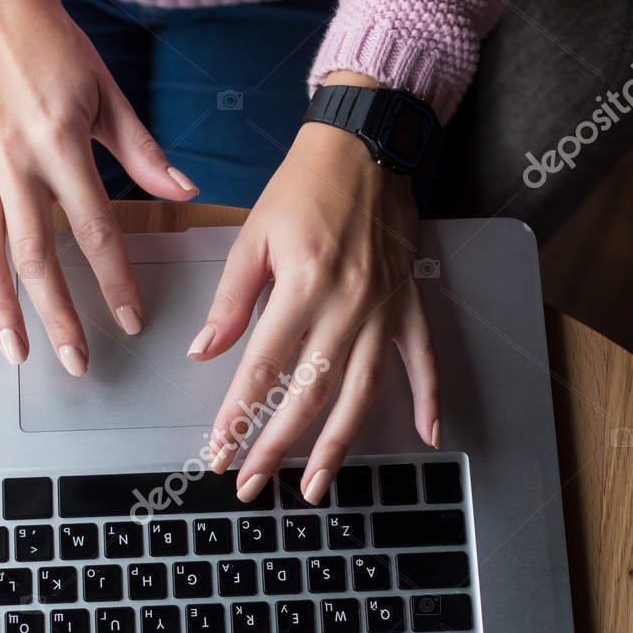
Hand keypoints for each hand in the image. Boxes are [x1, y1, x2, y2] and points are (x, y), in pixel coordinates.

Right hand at [0, 0, 198, 373]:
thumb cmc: (54, 50)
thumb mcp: (107, 94)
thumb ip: (142, 152)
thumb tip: (184, 193)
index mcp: (59, 143)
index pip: (94, 229)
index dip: (114, 280)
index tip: (130, 320)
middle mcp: (12, 162)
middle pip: (37, 255)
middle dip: (59, 316)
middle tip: (77, 361)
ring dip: (1, 308)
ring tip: (18, 352)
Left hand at [192, 73, 437, 503]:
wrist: (366, 145)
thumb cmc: (303, 188)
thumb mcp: (253, 236)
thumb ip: (230, 300)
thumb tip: (204, 353)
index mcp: (301, 286)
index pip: (263, 368)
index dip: (238, 416)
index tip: (218, 452)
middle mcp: (346, 306)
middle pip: (310, 395)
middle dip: (278, 448)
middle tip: (252, 486)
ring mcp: (384, 310)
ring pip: (362, 393)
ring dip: (339, 446)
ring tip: (317, 487)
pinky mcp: (410, 304)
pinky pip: (423, 359)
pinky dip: (429, 398)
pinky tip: (428, 437)